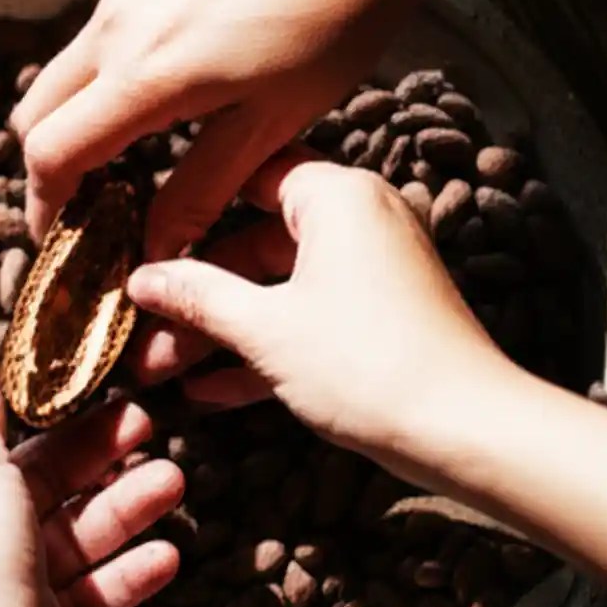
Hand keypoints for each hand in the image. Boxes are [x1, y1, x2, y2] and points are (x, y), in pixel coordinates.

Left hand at [0, 355, 183, 606]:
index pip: (3, 447)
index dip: (53, 419)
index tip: (101, 392)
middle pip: (45, 490)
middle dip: (100, 457)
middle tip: (151, 426)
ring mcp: (9, 596)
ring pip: (76, 542)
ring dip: (125, 509)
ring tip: (175, 481)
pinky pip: (94, 598)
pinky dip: (129, 574)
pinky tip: (169, 553)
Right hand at [10, 0, 442, 259]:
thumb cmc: (329, 22)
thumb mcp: (271, 122)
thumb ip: (202, 190)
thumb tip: (156, 251)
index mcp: (143, 75)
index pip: (53, 153)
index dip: (45, 208)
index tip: (61, 243)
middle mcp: (115, 29)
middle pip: (36, 113)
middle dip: (49, 168)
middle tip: (90, 210)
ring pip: (65, 74)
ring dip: (78, 123)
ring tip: (128, 161)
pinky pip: (99, 40)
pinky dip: (104, 83)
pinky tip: (159, 99)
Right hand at [126, 158, 511, 490]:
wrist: (466, 431)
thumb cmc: (366, 363)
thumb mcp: (265, 329)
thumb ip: (198, 296)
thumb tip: (140, 279)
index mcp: (336, 196)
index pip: (248, 175)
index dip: (191, 208)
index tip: (141, 239)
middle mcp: (358, 220)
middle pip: (255, 244)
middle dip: (195, 294)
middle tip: (141, 328)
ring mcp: (370, 273)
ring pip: (276, 291)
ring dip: (220, 331)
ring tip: (158, 369)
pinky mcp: (378, 320)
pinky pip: (306, 321)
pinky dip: (263, 349)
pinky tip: (208, 390)